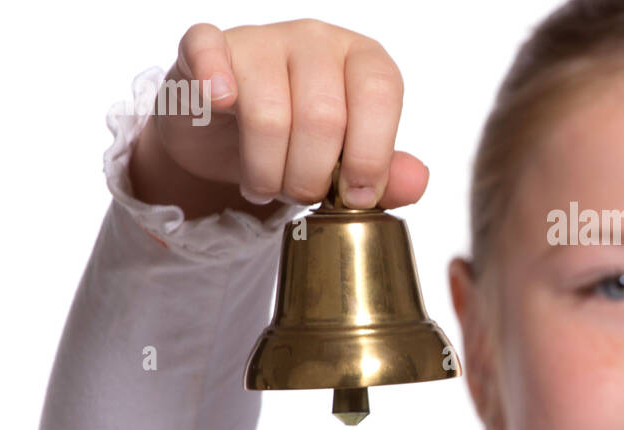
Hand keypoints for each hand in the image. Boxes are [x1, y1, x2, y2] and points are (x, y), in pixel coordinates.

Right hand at [129, 18, 427, 217]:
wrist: (229, 137)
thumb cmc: (299, 145)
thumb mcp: (348, 164)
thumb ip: (387, 176)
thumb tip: (416, 183)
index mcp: (364, 60)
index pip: (380, 93)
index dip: (370, 155)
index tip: (356, 197)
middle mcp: (318, 40)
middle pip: (323, 116)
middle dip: (310, 178)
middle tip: (299, 196)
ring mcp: (262, 38)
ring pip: (269, 116)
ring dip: (265, 172)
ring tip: (264, 184)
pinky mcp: (207, 46)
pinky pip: (207, 50)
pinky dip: (214, 81)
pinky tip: (222, 106)